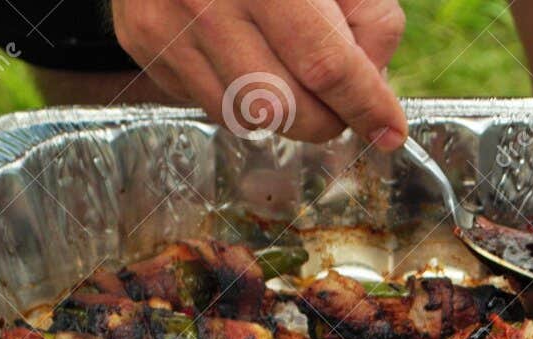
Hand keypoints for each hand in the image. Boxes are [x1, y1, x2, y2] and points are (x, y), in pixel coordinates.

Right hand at [111, 0, 407, 147]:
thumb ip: (368, 16)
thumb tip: (373, 86)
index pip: (325, 64)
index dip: (365, 105)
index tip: (390, 132)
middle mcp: (206, 1)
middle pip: (284, 108)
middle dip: (327, 118)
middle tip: (342, 98)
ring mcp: (165, 27)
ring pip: (246, 118)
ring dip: (285, 110)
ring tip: (292, 66)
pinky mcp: (143, 44)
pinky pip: (209, 104)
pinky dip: (242, 95)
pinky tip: (245, 53)